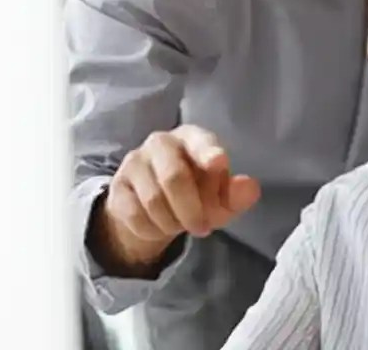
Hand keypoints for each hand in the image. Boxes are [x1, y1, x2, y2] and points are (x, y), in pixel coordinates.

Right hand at [91, 125, 260, 273]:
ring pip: (154, 200)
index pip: (200, 141)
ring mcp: (135, 161)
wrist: (153, 208)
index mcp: (192, 138)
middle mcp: (161, 142)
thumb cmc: (196, 193)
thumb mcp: (222, 198)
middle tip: (203, 229)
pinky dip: (152, 230)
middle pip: (174, 177)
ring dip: (173, 223)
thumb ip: (238, 193)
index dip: (209, 152)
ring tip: (181, 225)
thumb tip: (249, 187)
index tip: (219, 163)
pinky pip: (135, 214)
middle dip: (192, 210)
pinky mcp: (118, 186)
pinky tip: (159, 227)